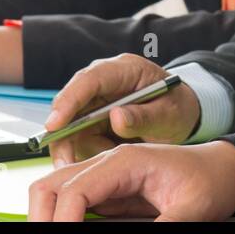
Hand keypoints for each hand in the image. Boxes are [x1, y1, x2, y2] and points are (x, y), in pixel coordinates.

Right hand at [27, 141, 234, 221]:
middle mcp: (109, 163)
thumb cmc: (212, 181)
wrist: (224, 171)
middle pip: (51, 185)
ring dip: (51, 217)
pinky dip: (65, 219)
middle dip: (43, 218)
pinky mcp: (108, 191)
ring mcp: (105, 176)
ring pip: (55, 192)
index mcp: (126, 160)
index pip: (75, 188)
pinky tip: (76, 230)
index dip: (63, 222)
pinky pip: (73, 203)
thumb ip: (164, 226)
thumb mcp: (194, 209)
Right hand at [45, 54, 200, 166]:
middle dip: (63, 135)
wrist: (179, 116)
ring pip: (69, 127)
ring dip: (82, 149)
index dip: (69, 100)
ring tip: (110, 154)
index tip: (55, 125)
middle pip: (69, 105)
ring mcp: (94, 101)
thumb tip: (116, 118)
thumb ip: (145, 116)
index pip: (90, 79)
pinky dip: (88, 153)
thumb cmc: (176, 108)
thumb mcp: (169, 114)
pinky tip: (108, 154)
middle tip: (66, 164)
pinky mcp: (90, 120)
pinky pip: (78, 140)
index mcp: (125, 70)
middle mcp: (103, 83)